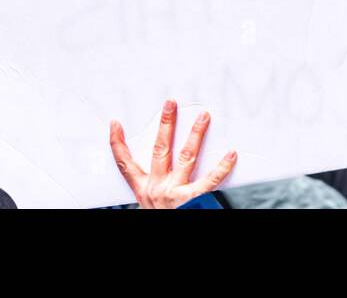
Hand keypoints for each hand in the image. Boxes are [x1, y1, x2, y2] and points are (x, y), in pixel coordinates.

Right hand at [109, 99, 236, 207]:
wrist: (167, 243)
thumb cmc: (163, 219)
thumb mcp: (150, 207)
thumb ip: (152, 190)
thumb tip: (157, 170)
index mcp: (144, 191)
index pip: (125, 164)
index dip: (118, 143)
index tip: (116, 124)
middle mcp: (157, 189)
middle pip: (160, 149)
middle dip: (165, 124)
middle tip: (171, 103)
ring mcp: (175, 193)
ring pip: (185, 156)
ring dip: (195, 134)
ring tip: (203, 116)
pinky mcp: (192, 200)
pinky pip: (209, 181)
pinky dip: (222, 167)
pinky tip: (231, 154)